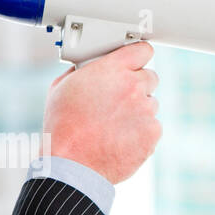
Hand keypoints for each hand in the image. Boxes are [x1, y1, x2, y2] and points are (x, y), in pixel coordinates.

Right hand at [41, 41, 161, 184]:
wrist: (71, 163)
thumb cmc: (63, 128)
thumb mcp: (61, 88)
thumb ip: (81, 72)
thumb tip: (86, 69)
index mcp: (112, 69)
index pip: (142, 50)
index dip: (138, 56)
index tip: (136, 61)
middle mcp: (133, 86)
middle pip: (150, 77)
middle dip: (136, 86)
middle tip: (119, 100)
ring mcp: (146, 110)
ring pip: (150, 104)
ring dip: (138, 111)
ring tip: (114, 125)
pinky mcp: (152, 133)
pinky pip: (152, 127)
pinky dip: (141, 133)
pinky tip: (120, 139)